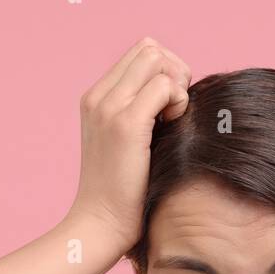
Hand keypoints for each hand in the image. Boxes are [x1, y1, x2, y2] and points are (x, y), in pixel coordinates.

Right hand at [64, 37, 190, 254]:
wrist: (100, 225)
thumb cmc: (122, 195)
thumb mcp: (129, 145)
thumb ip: (144, 115)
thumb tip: (177, 97)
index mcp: (96, 98)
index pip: (140, 54)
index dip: (164, 74)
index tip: (168, 110)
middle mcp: (98, 96)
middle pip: (149, 48)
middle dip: (174, 73)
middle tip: (176, 112)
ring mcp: (109, 107)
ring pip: (156, 58)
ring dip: (176, 84)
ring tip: (173, 120)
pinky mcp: (125, 124)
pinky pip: (164, 85)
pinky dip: (178, 101)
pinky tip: (174, 127)